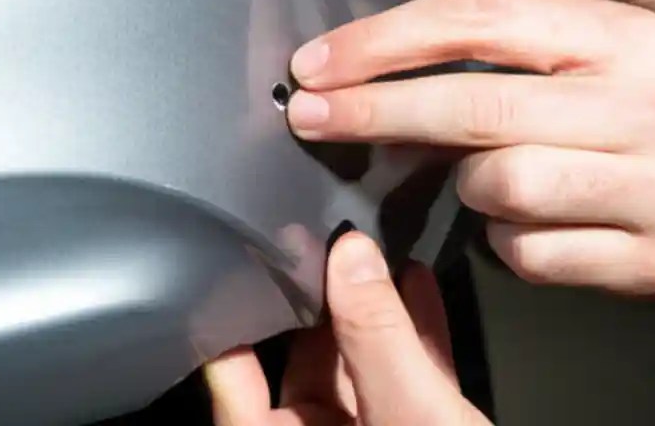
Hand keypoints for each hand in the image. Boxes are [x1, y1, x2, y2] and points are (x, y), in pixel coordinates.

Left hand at [205, 232, 489, 425]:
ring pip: (359, 374)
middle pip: (302, 373)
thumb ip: (376, 337)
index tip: (245, 265)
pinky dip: (415, 340)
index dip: (237, 325)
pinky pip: (406, 387)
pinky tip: (420, 289)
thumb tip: (350, 254)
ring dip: (372, 314)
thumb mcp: (410, 415)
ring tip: (374, 255)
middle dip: (320, 307)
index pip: (235, 386)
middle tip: (325, 245)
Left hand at [287, 0, 654, 301]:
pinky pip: (526, 254)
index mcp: (619, 35)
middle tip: (308, 116)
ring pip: (496, 185)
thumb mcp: (600, 55)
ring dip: (463, 186)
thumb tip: (378, 67)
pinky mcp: (645, 259)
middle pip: (472, 104)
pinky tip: (525, 225)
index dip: (381, 40)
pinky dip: (505, 243)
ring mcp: (651, 184)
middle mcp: (641, 103)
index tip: (316, 61)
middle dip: (371, 111)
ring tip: (482, 180)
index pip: (478, 17)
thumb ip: (508, 49)